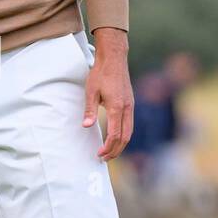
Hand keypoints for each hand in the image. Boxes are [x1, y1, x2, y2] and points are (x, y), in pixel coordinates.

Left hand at [82, 27, 133, 160]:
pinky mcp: (130, 103)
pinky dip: (124, 135)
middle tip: (104, 158)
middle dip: (116, 151)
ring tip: (110, 152)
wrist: (114, 59)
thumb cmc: (101, 73)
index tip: (99, 154)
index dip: (108, 147)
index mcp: (117, 107)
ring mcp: (131, 106)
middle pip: (125, 137)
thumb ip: (90, 110)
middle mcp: (127, 108)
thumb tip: (86, 126)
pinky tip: (116, 138)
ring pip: (129, 132)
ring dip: (120, 144)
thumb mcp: (91, 91)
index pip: (115, 134)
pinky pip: (129, 124)